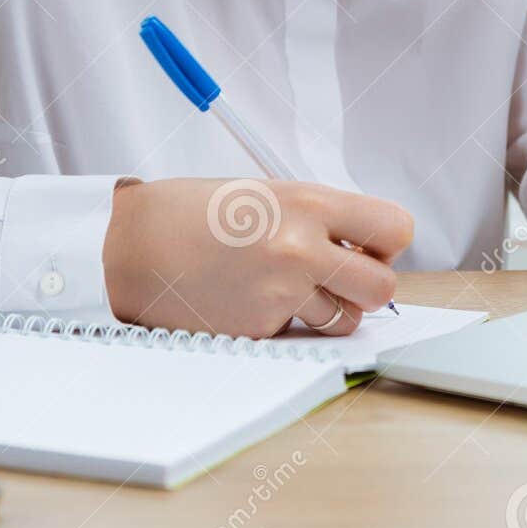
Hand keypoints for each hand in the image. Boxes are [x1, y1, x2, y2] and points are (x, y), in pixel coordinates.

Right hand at [101, 178, 413, 339]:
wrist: (130, 245)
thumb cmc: (192, 213)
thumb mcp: (266, 193)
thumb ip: (319, 216)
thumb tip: (362, 244)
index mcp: (308, 202)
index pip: (396, 229)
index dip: (387, 242)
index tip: (368, 244)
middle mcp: (302, 248)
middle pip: (383, 287)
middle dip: (366, 285)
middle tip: (338, 275)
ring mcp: (282, 293)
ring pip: (345, 320)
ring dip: (328, 309)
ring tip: (288, 285)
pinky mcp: (260, 328)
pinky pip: (299, 334)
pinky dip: (285, 323)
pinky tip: (251, 298)